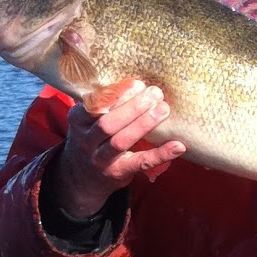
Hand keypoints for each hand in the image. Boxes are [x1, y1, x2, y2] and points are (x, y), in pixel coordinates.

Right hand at [54, 80, 184, 217]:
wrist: (82, 176)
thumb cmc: (93, 137)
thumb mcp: (88, 119)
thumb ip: (104, 102)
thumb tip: (137, 81)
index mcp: (78, 121)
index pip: (93, 106)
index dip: (114, 94)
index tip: (137, 83)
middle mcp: (86, 141)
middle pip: (107, 123)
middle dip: (132, 107)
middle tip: (155, 93)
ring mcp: (101, 159)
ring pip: (121, 141)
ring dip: (144, 124)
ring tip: (163, 109)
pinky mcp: (118, 173)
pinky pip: (140, 163)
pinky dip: (160, 154)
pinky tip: (178, 146)